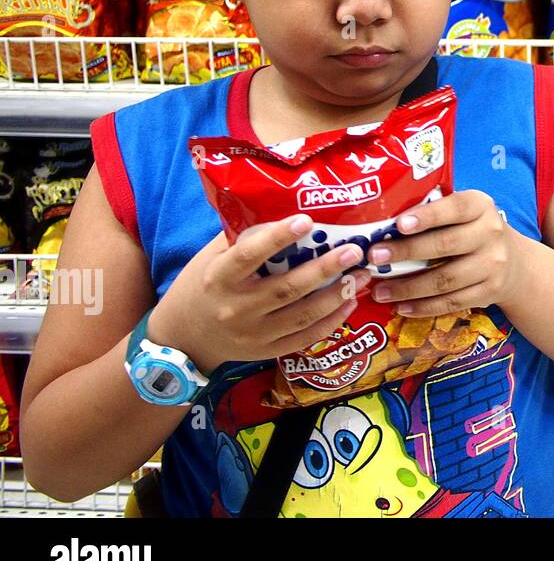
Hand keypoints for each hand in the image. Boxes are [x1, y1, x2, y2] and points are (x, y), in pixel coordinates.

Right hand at [149, 214, 371, 376]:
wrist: (184, 338)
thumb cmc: (203, 286)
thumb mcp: (211, 258)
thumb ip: (244, 238)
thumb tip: (286, 208)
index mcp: (219, 278)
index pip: (250, 255)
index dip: (278, 237)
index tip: (307, 220)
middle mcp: (236, 308)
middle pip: (286, 288)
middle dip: (325, 269)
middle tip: (355, 250)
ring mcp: (253, 334)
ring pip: (302, 315)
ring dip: (338, 295)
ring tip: (363, 275)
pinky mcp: (266, 352)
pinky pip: (305, 338)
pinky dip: (332, 321)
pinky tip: (351, 302)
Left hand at [365, 191, 526, 316]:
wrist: (514, 263)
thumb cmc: (473, 231)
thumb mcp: (464, 214)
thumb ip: (434, 213)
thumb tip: (381, 224)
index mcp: (481, 206)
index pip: (455, 207)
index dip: (428, 216)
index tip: (399, 225)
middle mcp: (491, 233)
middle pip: (445, 244)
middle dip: (406, 252)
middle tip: (375, 258)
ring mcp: (493, 264)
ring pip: (445, 279)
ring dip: (408, 287)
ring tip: (379, 291)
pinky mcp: (489, 292)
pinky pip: (452, 302)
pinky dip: (424, 307)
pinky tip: (401, 306)